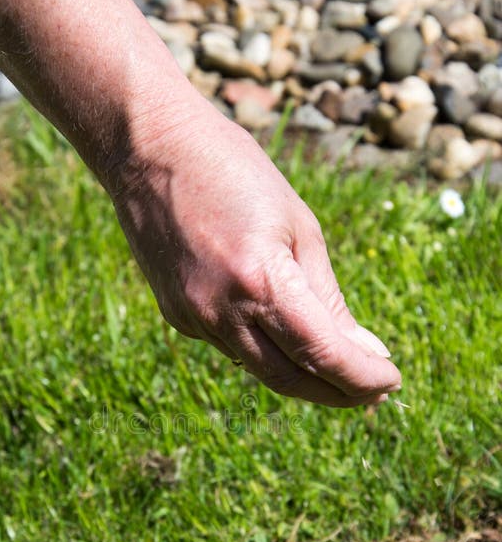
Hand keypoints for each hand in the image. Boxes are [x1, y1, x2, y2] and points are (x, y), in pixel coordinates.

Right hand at [109, 96, 400, 406]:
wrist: (149, 149)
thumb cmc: (235, 172)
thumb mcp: (299, 226)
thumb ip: (328, 298)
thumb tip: (364, 350)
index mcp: (260, 279)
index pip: (322, 354)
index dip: (362, 377)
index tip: (392, 380)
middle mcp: (220, 310)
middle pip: (289, 379)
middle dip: (337, 393)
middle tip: (373, 391)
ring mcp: (193, 318)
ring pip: (260, 370)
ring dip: (305, 379)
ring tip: (340, 372)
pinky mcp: (178, 317)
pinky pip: (233, 348)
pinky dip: (268, 352)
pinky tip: (287, 340)